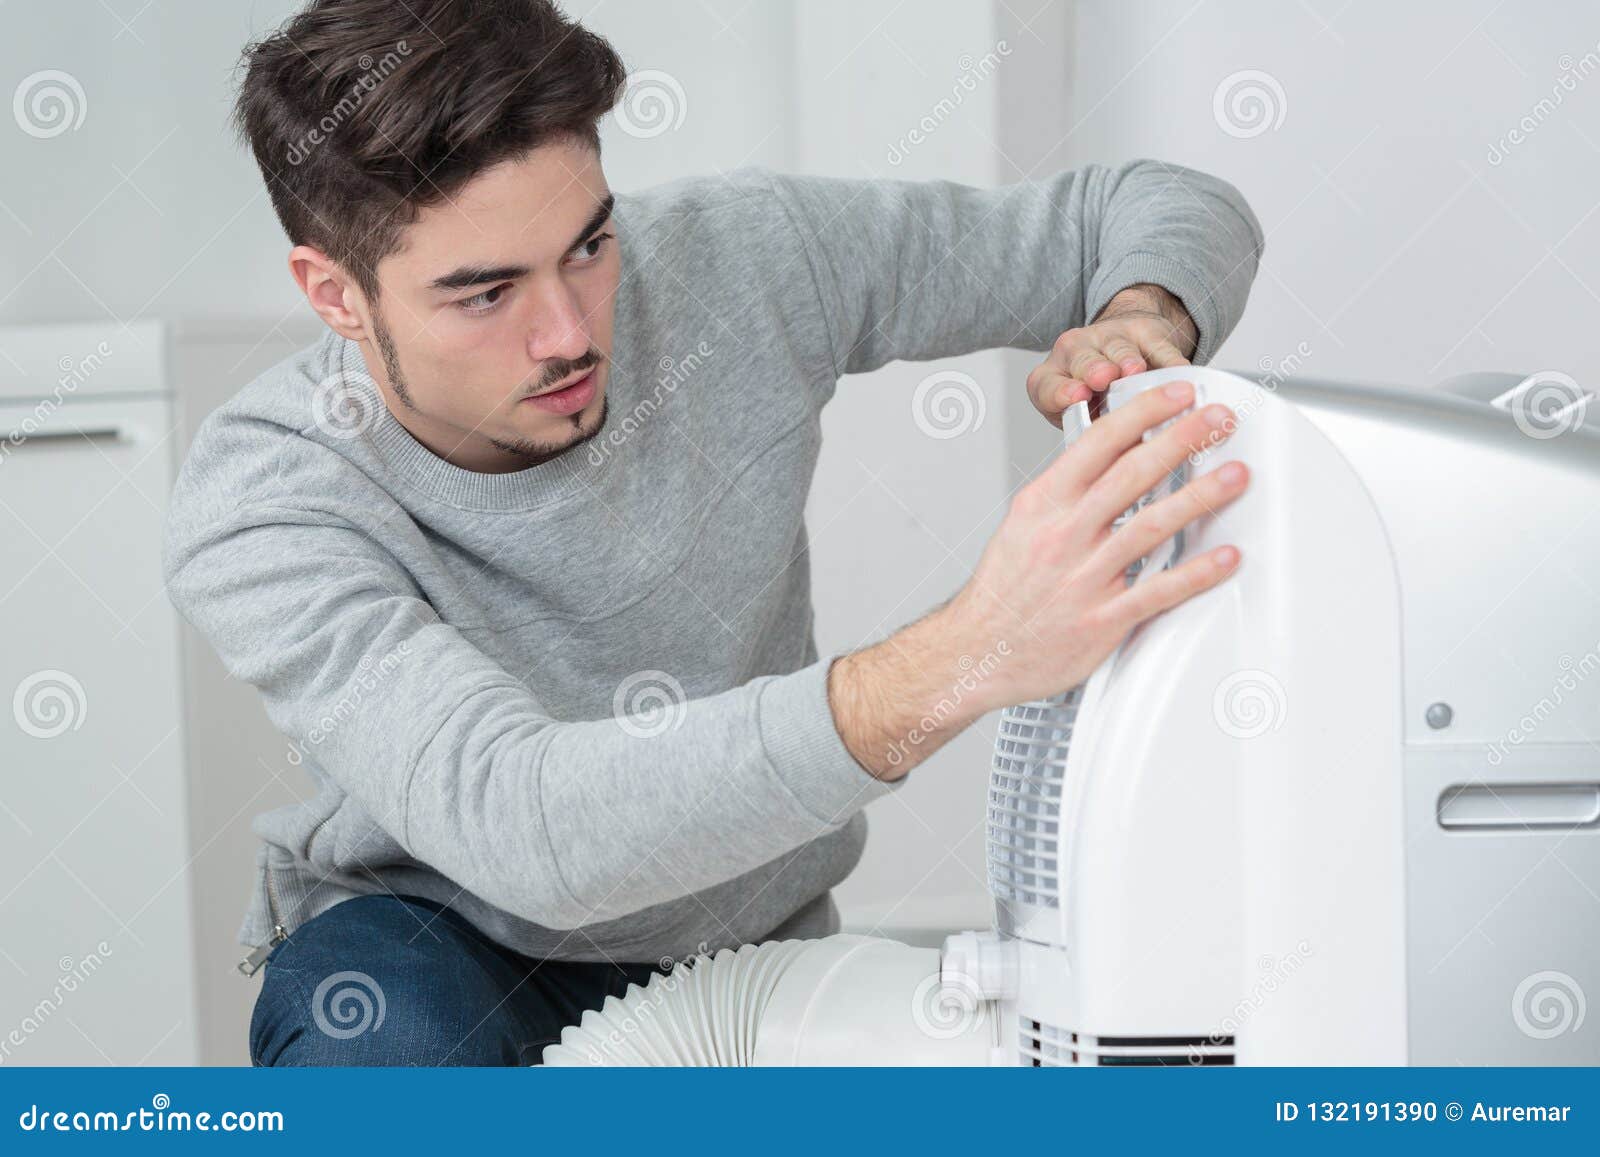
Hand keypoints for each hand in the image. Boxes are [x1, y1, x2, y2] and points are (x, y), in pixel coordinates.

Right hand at [828, 380, 1245, 778]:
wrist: (975, 651)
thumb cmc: (1003, 591)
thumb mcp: (1023, 523)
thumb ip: (1067, 489)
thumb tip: (1110, 453)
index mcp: (1042, 505)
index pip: (1097, 443)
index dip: (1143, 412)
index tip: (1177, 393)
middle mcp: (1063, 535)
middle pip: (1131, 475)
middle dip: (1182, 440)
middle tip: (1219, 420)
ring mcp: (1083, 578)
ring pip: (1150, 527)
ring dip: (1199, 497)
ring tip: (1235, 475)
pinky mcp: (1100, 621)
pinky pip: (1156, 592)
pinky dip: (1194, 573)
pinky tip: (1223, 556)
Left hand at [1027, 283, 1199, 425]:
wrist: (1118, 352)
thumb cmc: (1095, 397)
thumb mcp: (1080, 420)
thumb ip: (1087, 435)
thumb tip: (1108, 462)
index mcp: (1052, 379)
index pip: (1048, 386)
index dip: (1061, 392)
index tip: (1076, 398)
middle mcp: (1075, 352)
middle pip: (1082, 360)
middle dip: (1092, 369)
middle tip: (1101, 378)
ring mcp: (1110, 338)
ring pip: (1118, 348)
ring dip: (1126, 359)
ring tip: (1134, 371)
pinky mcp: (1144, 332)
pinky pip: (1159, 347)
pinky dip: (1169, 361)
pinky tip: (1177, 372)